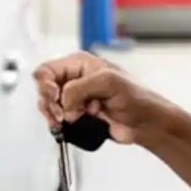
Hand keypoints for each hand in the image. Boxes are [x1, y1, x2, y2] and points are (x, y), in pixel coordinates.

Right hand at [34, 52, 174, 145]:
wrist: (146, 124)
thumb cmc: (137, 98)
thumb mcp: (108, 82)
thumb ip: (80, 88)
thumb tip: (63, 101)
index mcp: (80, 64)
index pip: (47, 70)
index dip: (46, 84)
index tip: (56, 98)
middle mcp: (75, 80)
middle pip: (44, 89)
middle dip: (50, 103)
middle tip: (62, 115)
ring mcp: (75, 99)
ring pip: (49, 106)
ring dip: (55, 116)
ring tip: (69, 121)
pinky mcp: (78, 117)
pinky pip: (58, 121)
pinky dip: (60, 126)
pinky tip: (70, 127)